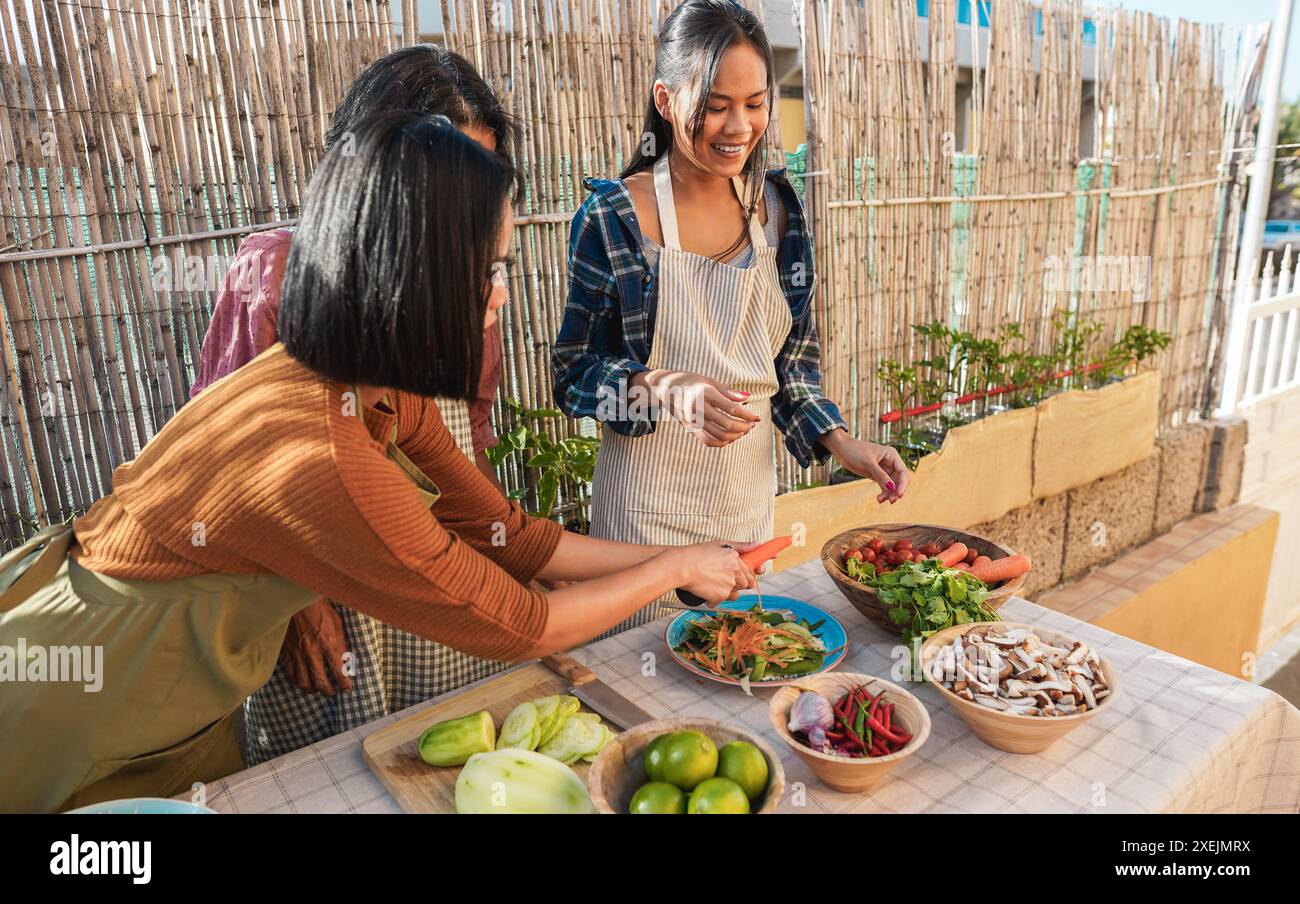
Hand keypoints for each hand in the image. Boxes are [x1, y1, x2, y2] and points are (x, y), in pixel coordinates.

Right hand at [279, 597, 351, 695]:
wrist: (298, 600)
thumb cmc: (321, 609)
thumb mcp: (338, 624)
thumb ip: (341, 644)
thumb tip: (345, 661)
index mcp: (328, 644)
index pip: (338, 671)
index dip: (344, 684)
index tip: (347, 688)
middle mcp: (312, 652)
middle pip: (320, 682)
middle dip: (328, 691)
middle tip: (332, 693)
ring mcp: (297, 653)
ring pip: (303, 682)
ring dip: (312, 689)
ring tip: (317, 689)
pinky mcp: (287, 652)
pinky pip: (291, 674)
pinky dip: (297, 681)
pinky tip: (303, 680)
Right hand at [633, 370, 761, 447]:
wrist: (664, 389)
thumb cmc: (690, 382)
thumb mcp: (709, 381)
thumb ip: (728, 391)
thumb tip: (747, 397)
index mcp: (705, 393)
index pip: (732, 408)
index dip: (747, 415)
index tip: (757, 417)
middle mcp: (698, 408)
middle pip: (727, 424)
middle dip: (744, 427)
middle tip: (752, 425)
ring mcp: (693, 420)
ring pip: (719, 435)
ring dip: (735, 436)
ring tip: (743, 431)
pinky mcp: (689, 428)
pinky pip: (707, 441)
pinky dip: (721, 443)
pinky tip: (730, 438)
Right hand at [664, 541, 756, 603]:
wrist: (680, 567)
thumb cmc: (695, 555)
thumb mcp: (718, 544)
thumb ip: (740, 546)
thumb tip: (757, 543)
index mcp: (735, 558)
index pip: (751, 571)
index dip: (749, 575)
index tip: (747, 577)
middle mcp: (735, 572)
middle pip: (746, 584)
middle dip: (737, 584)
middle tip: (722, 580)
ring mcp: (729, 585)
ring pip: (735, 594)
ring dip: (727, 592)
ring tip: (712, 584)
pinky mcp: (720, 596)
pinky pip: (722, 601)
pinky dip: (713, 599)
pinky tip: (705, 590)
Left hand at [822, 430, 912, 503]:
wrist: (841, 449)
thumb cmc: (855, 451)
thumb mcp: (868, 463)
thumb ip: (880, 476)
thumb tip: (892, 488)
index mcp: (892, 455)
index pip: (903, 472)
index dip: (903, 484)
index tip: (898, 495)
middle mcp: (891, 462)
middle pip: (900, 479)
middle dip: (897, 490)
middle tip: (891, 501)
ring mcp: (884, 469)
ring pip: (892, 484)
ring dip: (889, 493)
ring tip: (880, 500)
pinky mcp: (877, 474)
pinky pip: (884, 485)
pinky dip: (883, 493)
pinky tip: (878, 499)